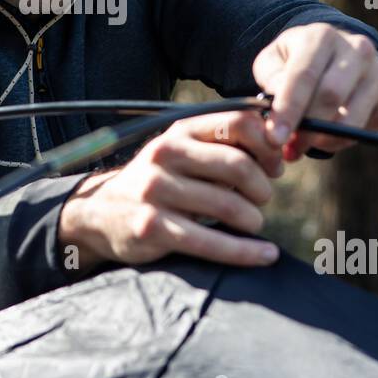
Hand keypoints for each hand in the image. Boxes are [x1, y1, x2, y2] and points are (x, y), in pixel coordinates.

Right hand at [57, 110, 284, 272]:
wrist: (100, 212)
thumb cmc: (158, 182)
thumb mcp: (181, 152)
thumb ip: (222, 146)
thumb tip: (278, 148)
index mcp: (179, 131)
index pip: (238, 122)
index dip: (267, 144)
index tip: (275, 165)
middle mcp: (165, 155)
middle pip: (237, 164)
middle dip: (262, 187)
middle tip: (263, 200)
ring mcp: (156, 191)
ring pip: (229, 205)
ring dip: (253, 219)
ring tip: (253, 224)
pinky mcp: (153, 227)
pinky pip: (211, 242)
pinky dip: (246, 252)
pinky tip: (266, 254)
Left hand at [252, 23, 377, 159]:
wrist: (333, 55)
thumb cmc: (295, 60)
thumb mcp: (273, 60)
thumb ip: (270, 80)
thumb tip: (278, 108)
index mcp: (322, 36)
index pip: (304, 75)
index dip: (288, 109)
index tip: (274, 137)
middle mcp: (357, 49)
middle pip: (331, 96)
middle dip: (306, 128)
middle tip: (286, 147)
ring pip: (351, 119)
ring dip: (322, 140)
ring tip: (300, 146)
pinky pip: (366, 131)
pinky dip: (340, 142)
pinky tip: (323, 138)